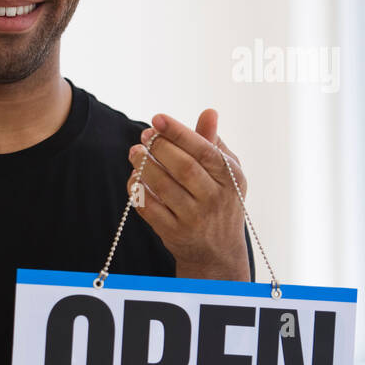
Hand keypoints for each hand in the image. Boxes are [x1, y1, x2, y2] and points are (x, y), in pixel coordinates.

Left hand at [127, 109, 250, 280]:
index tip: (158, 118)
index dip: (179, 133)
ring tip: (135, 152)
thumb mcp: (225, 173)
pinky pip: (149, 208)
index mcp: (229, 178)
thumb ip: (213, 143)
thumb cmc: (220, 201)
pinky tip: (135, 177)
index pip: (204, 151)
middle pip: (183, 168)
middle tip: (144, 136)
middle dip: (159, 148)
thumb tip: (209, 112)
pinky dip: (137, 190)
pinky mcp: (174, 233)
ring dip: (144, 166)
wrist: (217, 252)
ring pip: (163, 187)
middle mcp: (214, 199)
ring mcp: (193, 218)